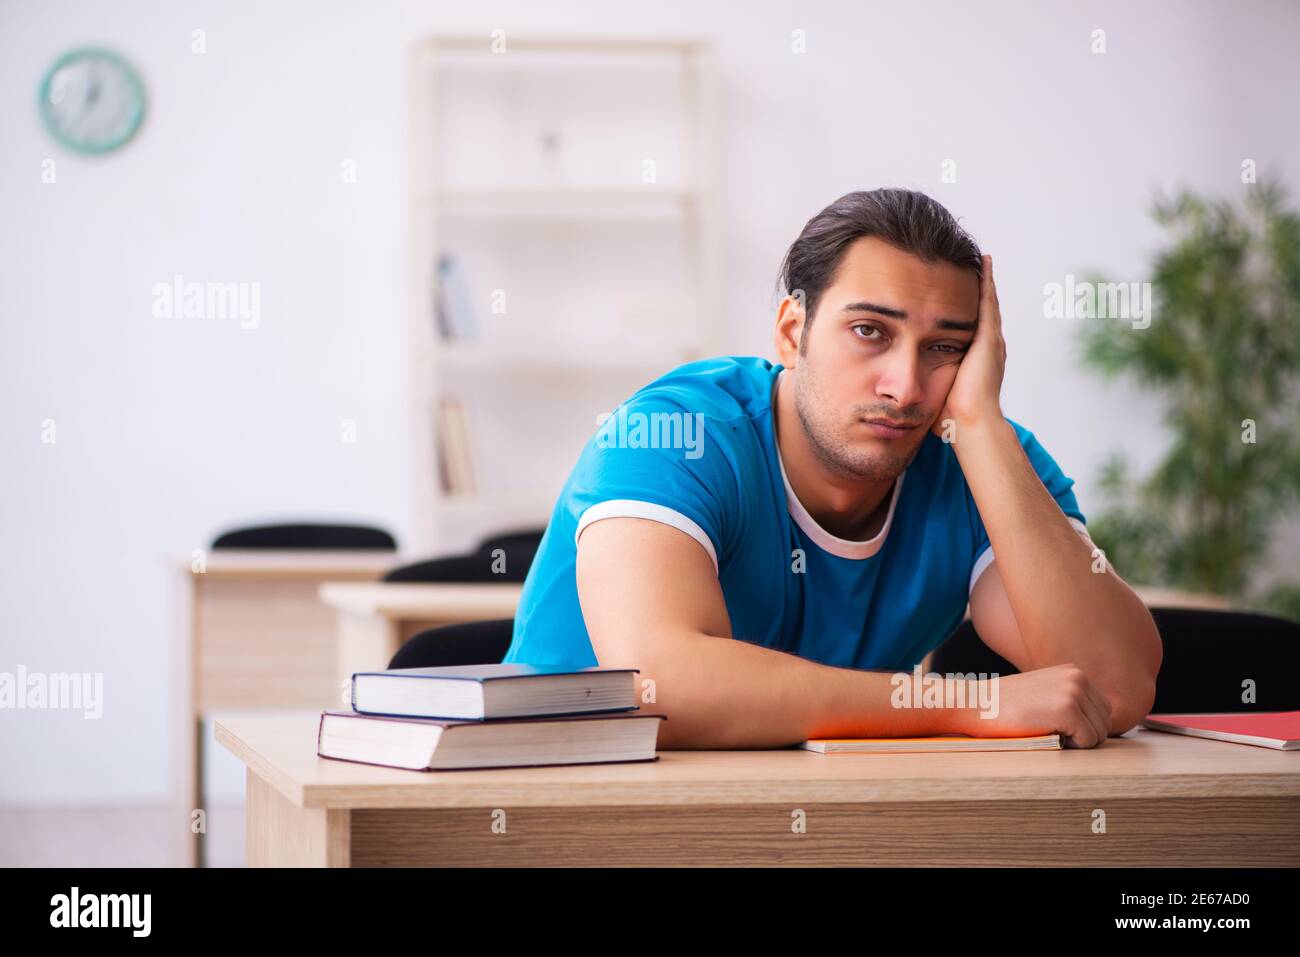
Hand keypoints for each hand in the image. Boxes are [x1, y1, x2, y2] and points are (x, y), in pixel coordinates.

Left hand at [932, 254, 1005, 436]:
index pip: (970, 328)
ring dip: (983, 281)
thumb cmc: (951, 419)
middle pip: (982, 311)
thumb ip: (923, 388)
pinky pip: (988, 303)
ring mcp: (991, 343)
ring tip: (980, 260)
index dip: (964, 311)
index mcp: (976, 361)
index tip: (957, 297)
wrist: (970, 425)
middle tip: (975, 267)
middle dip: (977, 290)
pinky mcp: (989, 340)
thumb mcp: (934, 395)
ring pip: (987, 303)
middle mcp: (988, 349)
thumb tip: (900, 395)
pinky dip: (986, 283)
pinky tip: (984, 265)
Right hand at [956, 663, 1114, 747]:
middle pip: (1105, 722)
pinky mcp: (1067, 709)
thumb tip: (1101, 725)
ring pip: (1099, 734)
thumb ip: (1072, 699)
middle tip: (1050, 730)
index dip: (1083, 726)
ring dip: (1077, 741)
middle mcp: (1078, 677)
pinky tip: (1046, 734)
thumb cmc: (1006, 706)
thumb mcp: (1044, 692)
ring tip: (1047, 730)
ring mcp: (1074, 692)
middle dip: (1083, 734)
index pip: (1103, 710)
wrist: (976, 705)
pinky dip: (1071, 746)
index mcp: (1074, 672)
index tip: (1055, 724)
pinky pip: (1088, 741)